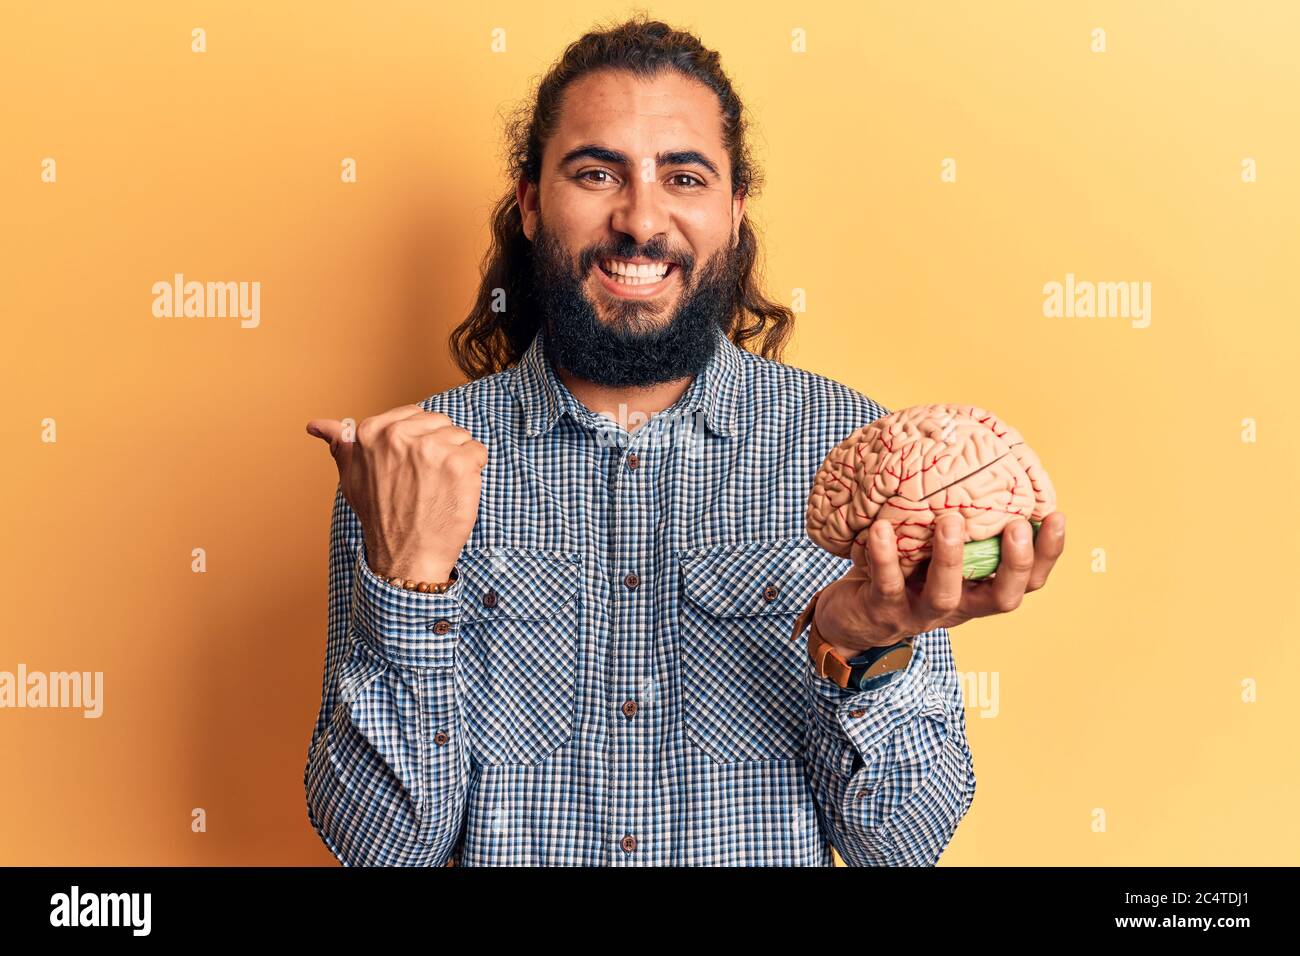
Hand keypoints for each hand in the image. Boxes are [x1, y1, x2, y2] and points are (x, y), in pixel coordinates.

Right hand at [306, 405, 487, 581]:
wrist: (406, 557)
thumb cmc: (381, 518)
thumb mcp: (351, 478)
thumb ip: (340, 446)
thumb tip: (316, 425)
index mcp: (371, 432)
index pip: (414, 414)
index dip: (420, 441)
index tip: (412, 467)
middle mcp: (400, 435)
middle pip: (440, 422)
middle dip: (440, 447)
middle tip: (426, 481)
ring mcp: (431, 448)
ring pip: (460, 436)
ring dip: (457, 459)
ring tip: (439, 487)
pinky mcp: (459, 463)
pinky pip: (478, 451)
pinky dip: (474, 471)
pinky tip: (455, 491)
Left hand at [813, 511, 1066, 657]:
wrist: (851, 615)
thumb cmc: (902, 569)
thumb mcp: (935, 547)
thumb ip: (960, 521)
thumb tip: (980, 458)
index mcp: (978, 590)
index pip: (1027, 580)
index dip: (1047, 553)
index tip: (1056, 515)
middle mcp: (958, 606)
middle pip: (1002, 598)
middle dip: (1014, 563)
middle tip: (1017, 525)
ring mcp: (920, 613)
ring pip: (944, 595)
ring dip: (950, 558)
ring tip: (950, 520)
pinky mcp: (882, 612)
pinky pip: (887, 585)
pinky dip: (885, 557)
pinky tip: (880, 528)